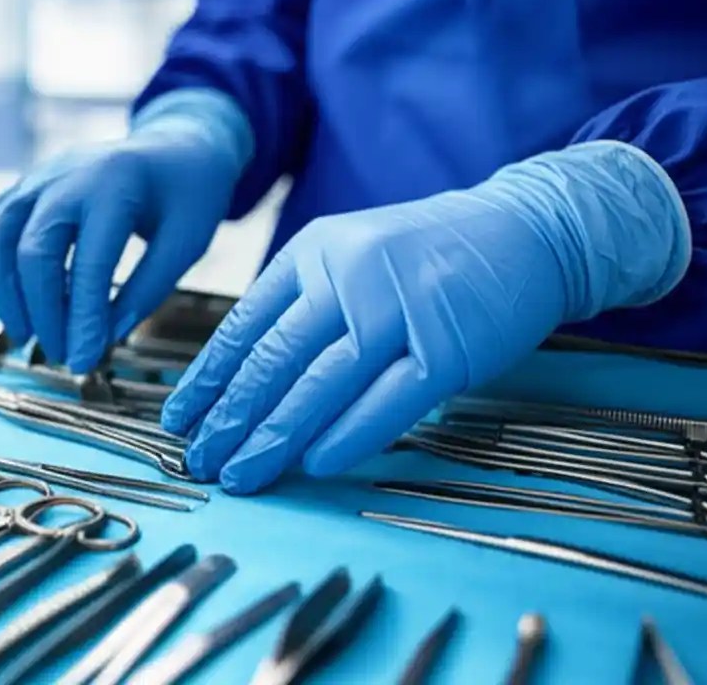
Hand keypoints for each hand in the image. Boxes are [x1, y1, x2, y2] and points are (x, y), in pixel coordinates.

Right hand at [0, 90, 251, 372]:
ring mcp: (40, 176)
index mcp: (117, 186)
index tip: (84, 361)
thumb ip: (145, 291)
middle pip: (33, 249)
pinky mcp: (26, 184)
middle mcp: (69, 176)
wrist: (175, 143)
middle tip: (58, 353)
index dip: (83, 318)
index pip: (89, 263)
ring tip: (24, 333)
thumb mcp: (185, 244)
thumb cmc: (189, 194)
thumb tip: (102, 339)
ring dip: (4, 291)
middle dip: (41, 311)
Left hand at [162, 142, 688, 492]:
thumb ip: (301, 306)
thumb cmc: (428, 257)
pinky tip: (312, 465)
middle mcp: (348, 276)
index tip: (178, 419)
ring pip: (320, 384)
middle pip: (274, 360)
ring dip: (274, 438)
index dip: (208, 378)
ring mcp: (399, 310)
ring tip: (240, 475)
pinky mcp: (447, 347)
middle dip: (230, 418)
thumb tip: (239, 379)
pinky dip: (347, 435)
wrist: (527, 230)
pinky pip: (387, 401)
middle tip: (200, 461)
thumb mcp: (351, 257)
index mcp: (314, 254)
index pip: (245, 325)